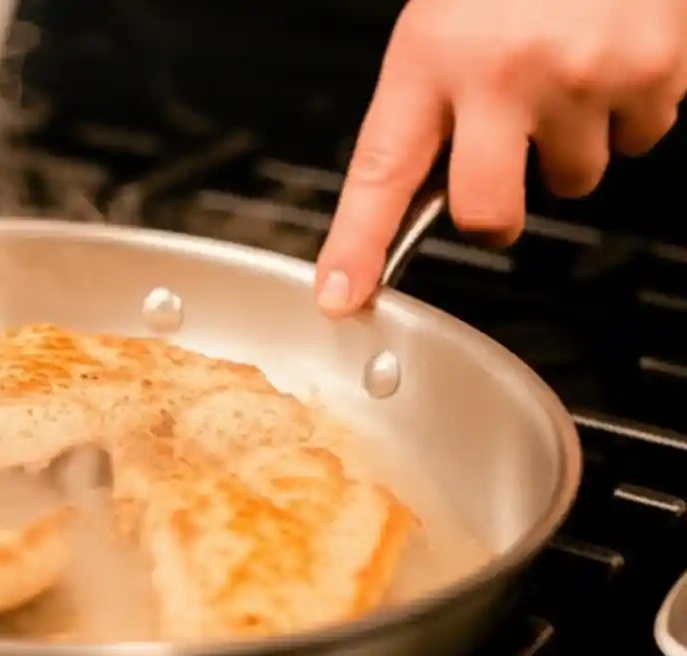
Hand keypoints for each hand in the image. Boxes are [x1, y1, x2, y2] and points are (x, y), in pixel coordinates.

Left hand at [314, 0, 686, 316]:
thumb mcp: (441, 25)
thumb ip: (430, 107)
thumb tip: (419, 196)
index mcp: (429, 57)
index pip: (380, 173)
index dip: (356, 245)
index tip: (340, 294)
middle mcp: (502, 72)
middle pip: (486, 214)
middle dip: (494, 214)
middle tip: (501, 164)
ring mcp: (581, 77)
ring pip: (573, 181)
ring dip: (568, 146)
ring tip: (564, 77)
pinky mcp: (651, 73)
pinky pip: (641, 140)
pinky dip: (628, 113)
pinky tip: (609, 62)